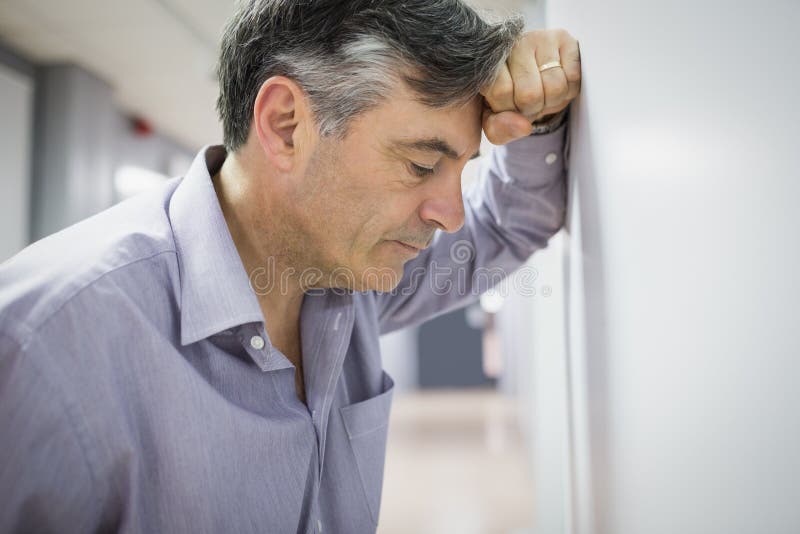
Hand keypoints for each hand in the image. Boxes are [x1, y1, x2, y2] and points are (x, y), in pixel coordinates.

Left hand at [480, 29, 581, 144]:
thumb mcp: (495, 119)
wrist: (533, 75)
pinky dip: (569, 90)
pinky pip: (573, 76)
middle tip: (530, 103)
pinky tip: (559, 83)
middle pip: (530, 93)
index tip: (511, 106)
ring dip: (553, 101)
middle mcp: (512, 43)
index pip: (501, 92)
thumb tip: (524, 127)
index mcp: (489, 61)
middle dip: (533, 109)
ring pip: (555, 86)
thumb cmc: (510, 97)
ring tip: (544, 94)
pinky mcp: (562, 37)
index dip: (510, 110)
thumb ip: (499, 129)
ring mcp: (538, 37)